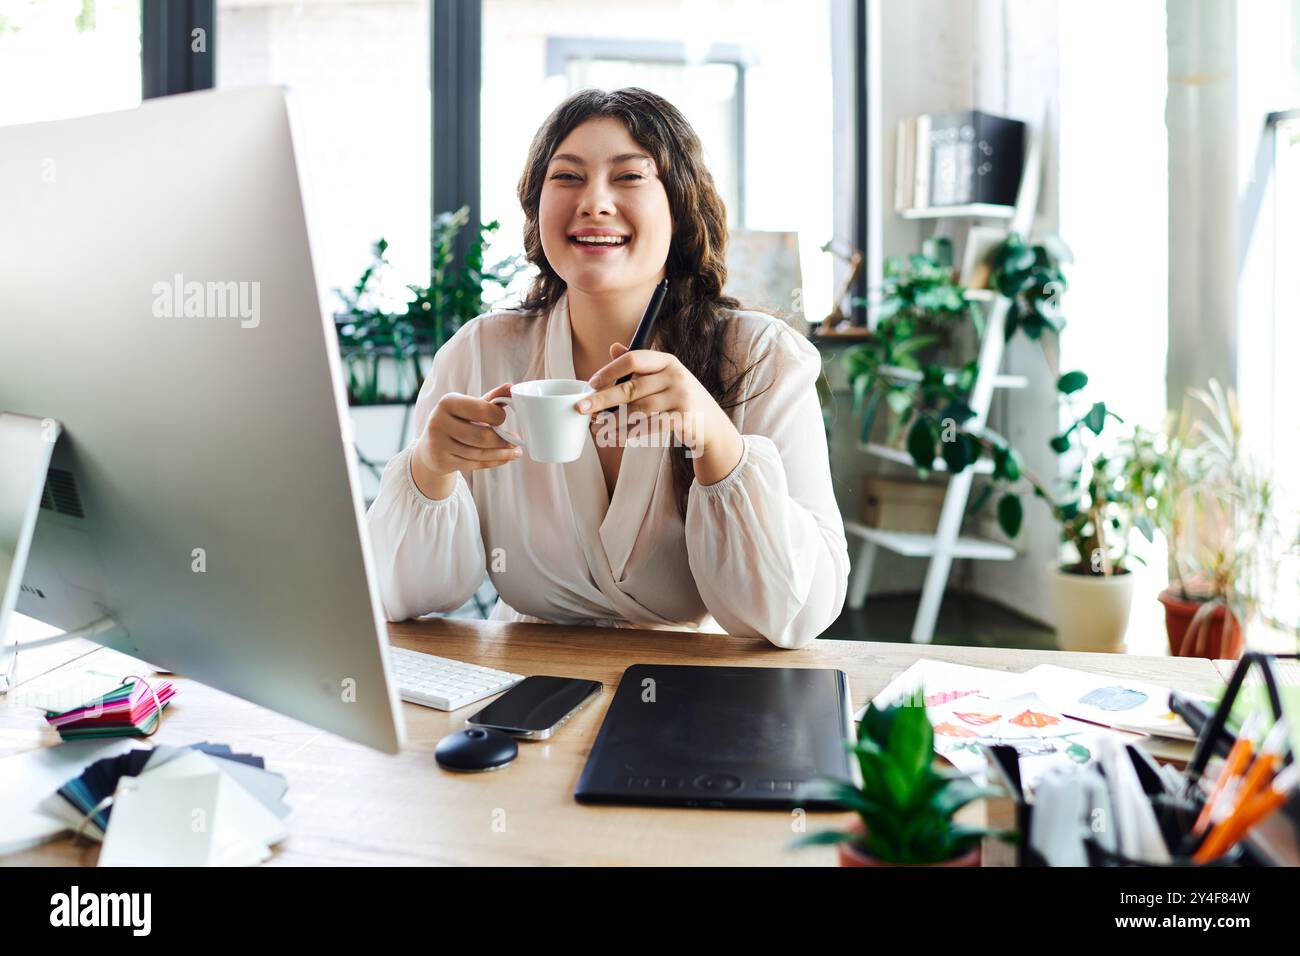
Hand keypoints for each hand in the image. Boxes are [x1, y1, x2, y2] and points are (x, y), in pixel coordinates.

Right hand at [411, 382, 521, 497]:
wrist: (431, 447)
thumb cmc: (456, 422)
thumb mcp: (470, 407)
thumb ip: (492, 398)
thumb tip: (511, 387)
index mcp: (448, 402)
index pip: (481, 409)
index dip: (498, 416)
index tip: (503, 419)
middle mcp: (439, 421)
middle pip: (482, 436)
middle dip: (503, 440)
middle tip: (516, 441)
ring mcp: (438, 443)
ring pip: (479, 453)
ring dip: (502, 454)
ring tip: (516, 451)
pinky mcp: (441, 461)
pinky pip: (474, 464)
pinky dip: (493, 462)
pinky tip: (504, 458)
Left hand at [576, 344, 743, 484]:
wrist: (710, 424)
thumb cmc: (679, 398)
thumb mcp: (664, 377)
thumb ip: (640, 365)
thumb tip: (613, 347)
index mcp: (667, 361)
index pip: (634, 358)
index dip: (610, 370)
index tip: (591, 383)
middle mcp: (676, 375)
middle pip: (631, 387)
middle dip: (603, 399)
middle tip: (582, 408)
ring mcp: (681, 397)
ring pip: (638, 410)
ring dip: (614, 421)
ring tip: (598, 428)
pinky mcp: (684, 419)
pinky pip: (650, 426)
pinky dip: (631, 433)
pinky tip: (618, 437)